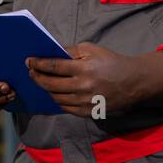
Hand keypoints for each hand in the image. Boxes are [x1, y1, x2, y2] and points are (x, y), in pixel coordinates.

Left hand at [26, 42, 162, 117]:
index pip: (53, 66)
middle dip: (37, 77)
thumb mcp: (92, 49)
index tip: (29, 61)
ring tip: (41, 81)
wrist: (133, 82)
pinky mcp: (88, 112)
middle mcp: (82, 87)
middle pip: (50, 84)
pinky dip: (57, 99)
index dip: (38, 64)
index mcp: (84, 68)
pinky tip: (54, 92)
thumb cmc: (111, 62)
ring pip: (56, 97)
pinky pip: (65, 107)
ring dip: (45, 89)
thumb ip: (70, 51)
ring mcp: (85, 102)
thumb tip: (50, 54)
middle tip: (31, 72)